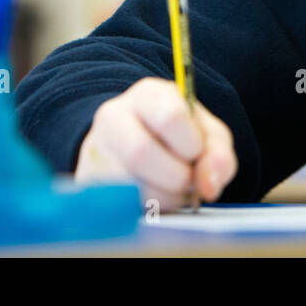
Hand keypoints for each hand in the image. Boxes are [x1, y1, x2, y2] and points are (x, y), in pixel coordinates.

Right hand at [75, 77, 238, 212]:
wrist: (136, 143)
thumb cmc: (178, 137)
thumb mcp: (207, 135)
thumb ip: (218, 155)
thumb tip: (209, 186)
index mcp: (149, 95)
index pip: (169, 116)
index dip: (191, 146)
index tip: (196, 154)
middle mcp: (113, 117)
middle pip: (140, 153)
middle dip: (176, 178)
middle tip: (187, 181)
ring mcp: (95, 150)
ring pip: (126, 185)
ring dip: (162, 199)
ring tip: (172, 191)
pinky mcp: (87, 182)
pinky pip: (116, 205)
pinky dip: (144, 210)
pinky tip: (154, 200)